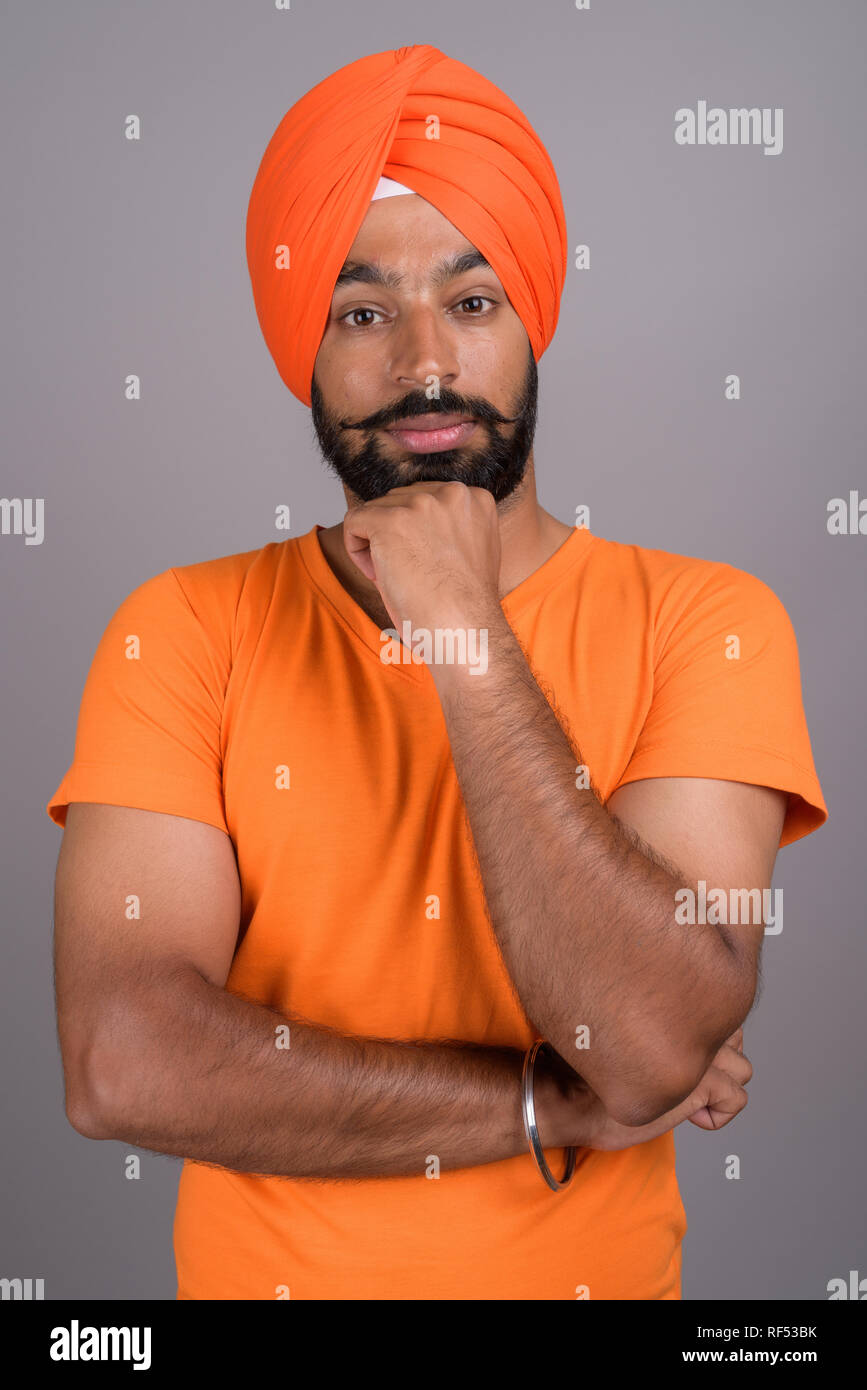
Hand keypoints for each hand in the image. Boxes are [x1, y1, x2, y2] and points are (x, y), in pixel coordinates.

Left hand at [342, 481, 501, 634]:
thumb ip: (450, 526)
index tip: (425, 564)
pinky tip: (377, 574)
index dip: (416, 533)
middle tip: (408, 574)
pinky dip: (356, 549)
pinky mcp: (392, 520)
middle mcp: (453, 493)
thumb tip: (412, 522)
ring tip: (397, 577)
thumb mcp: (470, 552)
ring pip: (375, 510)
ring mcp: (422, 504)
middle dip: (394, 536)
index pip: (425, 499)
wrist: (464, 631)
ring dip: (376, 544)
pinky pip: (354, 520)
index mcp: (475, 499)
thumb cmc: (465, 606)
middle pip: (398, 500)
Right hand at [535, 1029, 751, 1152]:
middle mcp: (687, 1021)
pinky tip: (693, 1119)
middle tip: (689, 1082)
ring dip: (722, 1088)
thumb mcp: (623, 1042)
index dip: (700, 1041)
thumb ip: (653, 1031)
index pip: (714, 1011)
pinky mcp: (702, 1081)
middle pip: (736, 1038)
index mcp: (666, 1005)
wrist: (569, 1096)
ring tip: (692, 1101)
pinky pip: (736, 1099)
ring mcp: (698, 1051)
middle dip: (719, 1063)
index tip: (675, 1060)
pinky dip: (719, 1115)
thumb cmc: (584, 1073)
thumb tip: (674, 1039)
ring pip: (743, 1069)